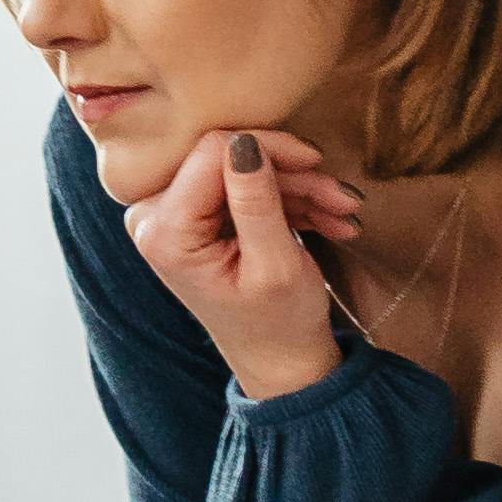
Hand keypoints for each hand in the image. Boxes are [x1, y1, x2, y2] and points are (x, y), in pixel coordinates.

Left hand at [118, 124, 363, 401]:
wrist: (279, 360)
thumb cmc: (278, 323)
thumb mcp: (275, 265)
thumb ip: (256, 202)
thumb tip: (244, 141)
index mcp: (164, 232)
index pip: (212, 152)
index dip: (269, 148)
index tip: (316, 163)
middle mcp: (156, 218)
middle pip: (228, 158)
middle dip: (292, 175)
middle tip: (342, 197)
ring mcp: (176, 215)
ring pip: (246, 169)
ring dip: (302, 189)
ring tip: (344, 213)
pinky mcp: (200, 215)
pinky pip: (248, 186)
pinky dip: (293, 200)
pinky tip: (332, 219)